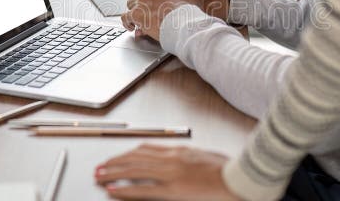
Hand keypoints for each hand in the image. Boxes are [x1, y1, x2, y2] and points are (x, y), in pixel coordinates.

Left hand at [95, 144, 240, 200]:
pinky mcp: (173, 190)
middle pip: (135, 157)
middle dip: (115, 162)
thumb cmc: (228, 171)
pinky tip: (112, 190)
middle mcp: (172, 159)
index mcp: (180, 151)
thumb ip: (189, 159)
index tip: (118, 157)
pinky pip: (142, 189)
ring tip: (99, 176)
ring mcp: (171, 174)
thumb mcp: (205, 158)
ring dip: (113, 173)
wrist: (239, 179)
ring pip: (133, 170)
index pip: (146, 148)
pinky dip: (124, 189)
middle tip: (100, 167)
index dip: (128, 153)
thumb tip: (181, 161)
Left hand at [125, 0, 229, 36]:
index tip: (157, 4)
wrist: (185, 24)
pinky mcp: (136, 13)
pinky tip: (131, 27)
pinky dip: (127, 22)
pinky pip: (126, 17)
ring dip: (135, 11)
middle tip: (151, 15)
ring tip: (139, 21)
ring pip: (132, 3)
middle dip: (145, 4)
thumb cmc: (191, 11)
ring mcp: (143, 0)